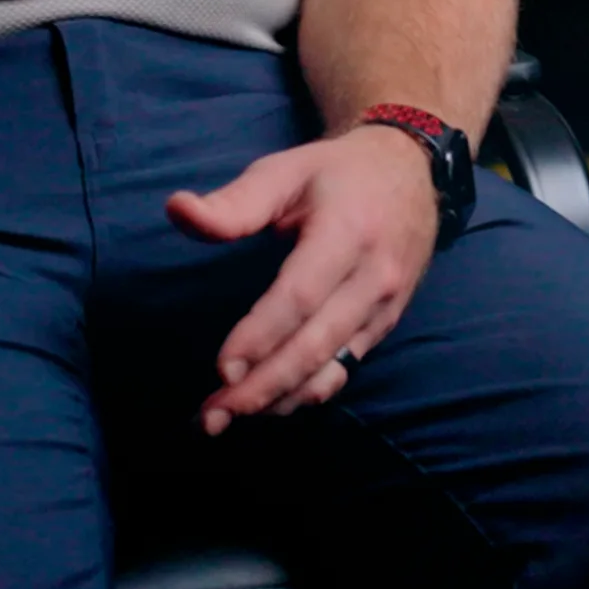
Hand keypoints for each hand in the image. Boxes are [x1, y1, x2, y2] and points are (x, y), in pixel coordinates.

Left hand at [165, 123, 438, 433]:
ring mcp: (385, 307)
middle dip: (263, 387)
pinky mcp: (386, 325)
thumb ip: (234, 202)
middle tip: (213, 416)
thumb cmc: (337, 174)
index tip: (221, 369)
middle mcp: (374, 277)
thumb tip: (178, 211)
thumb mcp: (286, 171)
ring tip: (229, 417)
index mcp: (347, 232)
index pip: (300, 297)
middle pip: (316, 345)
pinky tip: (269, 403)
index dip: (260, 336)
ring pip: (332, 368)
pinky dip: (305, 392)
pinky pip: (346, 368)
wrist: (410, 172)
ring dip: (280, 400)